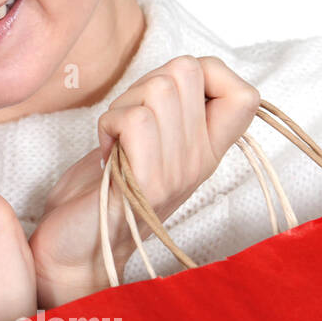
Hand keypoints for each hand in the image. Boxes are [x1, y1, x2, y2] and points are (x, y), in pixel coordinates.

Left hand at [28, 55, 260, 305]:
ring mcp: (177, 172)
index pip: (245, 93)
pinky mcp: (147, 181)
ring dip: (122, 105)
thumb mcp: (147, 145)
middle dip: (145, 82)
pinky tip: (105, 154)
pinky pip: (133, 119)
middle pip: (187, 70)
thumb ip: (169, 111)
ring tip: (115, 139)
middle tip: (128, 123)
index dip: (207, 73)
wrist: (76, 250)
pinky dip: (106, 126)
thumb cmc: (102, 190)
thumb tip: (177, 72)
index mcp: (207, 150)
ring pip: (159, 89)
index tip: (169, 99)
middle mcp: (199, 161)